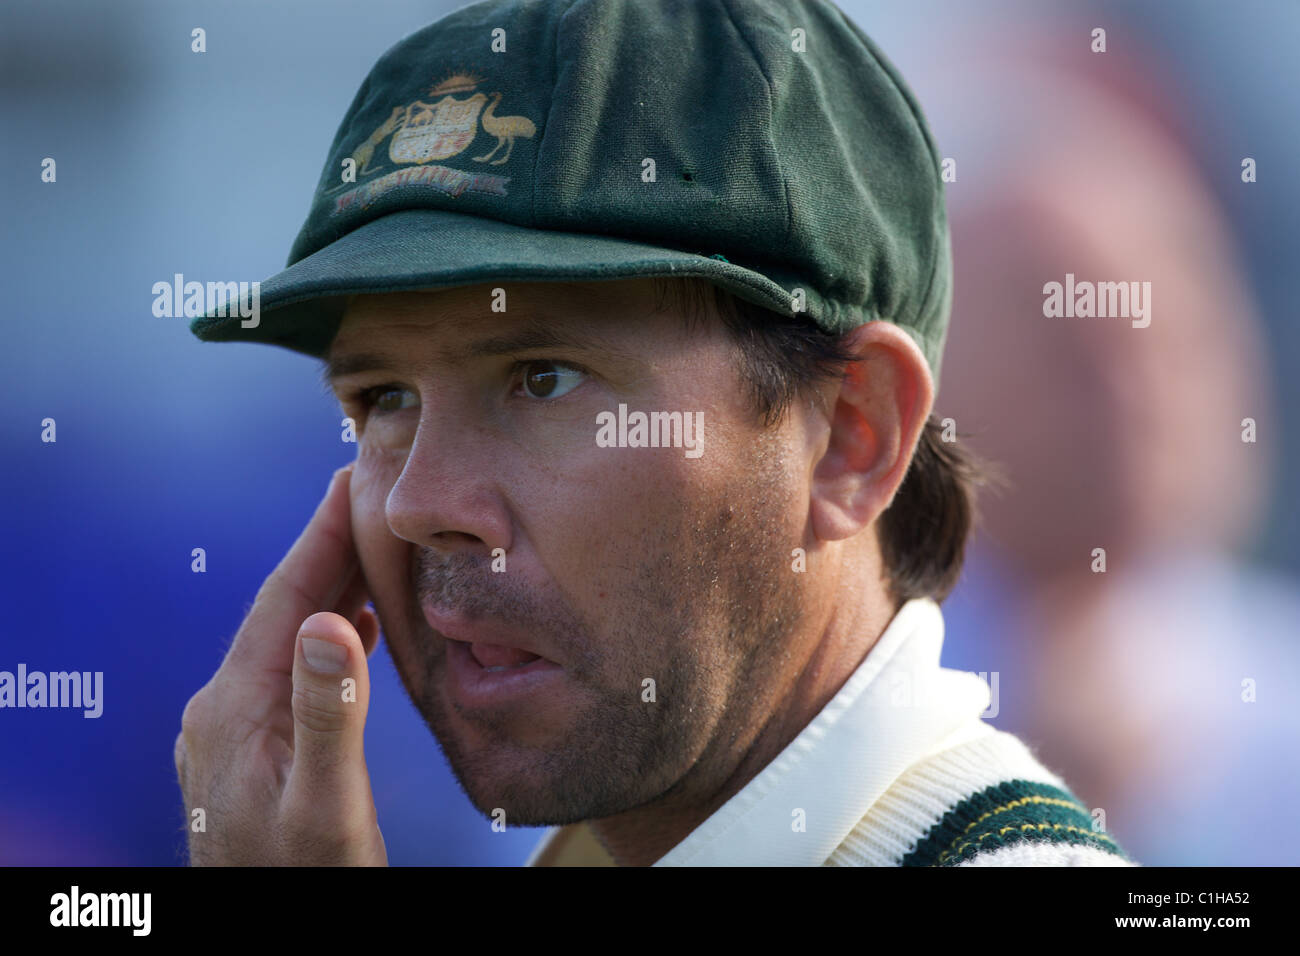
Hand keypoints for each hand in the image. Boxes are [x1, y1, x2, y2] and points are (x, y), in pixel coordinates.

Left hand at [174, 465, 386, 864]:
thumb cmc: (301, 881)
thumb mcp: (325, 804)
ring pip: (288, 637)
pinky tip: (351, 626)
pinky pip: (289, 669)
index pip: (284, 599)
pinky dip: (325, 637)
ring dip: (330, 590)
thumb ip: (328, 713)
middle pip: (284, 609)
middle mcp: (223, 708)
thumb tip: (329, 622)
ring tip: (372, 548)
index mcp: (235, 709)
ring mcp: (233, 728)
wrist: (266, 926)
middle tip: (369, 495)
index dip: (320, 535)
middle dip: (327, 549)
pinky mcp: (251, 746)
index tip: (348, 478)